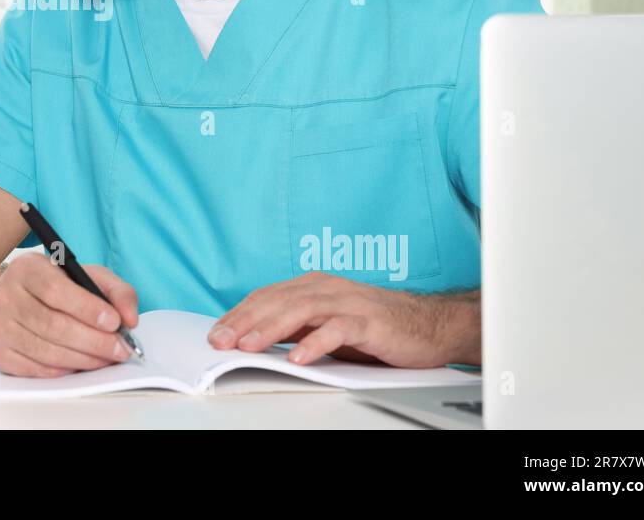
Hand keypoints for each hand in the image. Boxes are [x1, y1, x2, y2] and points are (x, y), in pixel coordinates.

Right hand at [0, 253, 139, 376]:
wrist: (10, 302)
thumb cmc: (52, 287)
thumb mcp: (84, 275)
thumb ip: (114, 290)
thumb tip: (129, 318)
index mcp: (26, 269)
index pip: (54, 290)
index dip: (86, 308)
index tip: (115, 322)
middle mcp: (5, 296)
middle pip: (53, 325)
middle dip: (94, 341)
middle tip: (121, 349)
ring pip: (47, 352)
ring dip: (85, 359)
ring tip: (108, 358)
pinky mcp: (1, 355)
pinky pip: (39, 370)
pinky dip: (67, 370)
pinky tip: (83, 364)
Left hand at [206, 272, 477, 367]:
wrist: (428, 325)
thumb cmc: (374, 327)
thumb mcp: (326, 326)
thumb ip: (296, 328)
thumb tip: (254, 340)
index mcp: (313, 286)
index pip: (267, 297)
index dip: (239, 314)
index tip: (216, 333)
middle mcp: (327, 288)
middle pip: (277, 301)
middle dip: (245, 321)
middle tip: (221, 340)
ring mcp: (348, 302)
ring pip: (301, 311)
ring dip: (271, 329)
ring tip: (248, 346)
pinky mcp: (369, 321)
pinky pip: (338, 330)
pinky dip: (316, 343)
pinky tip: (299, 357)